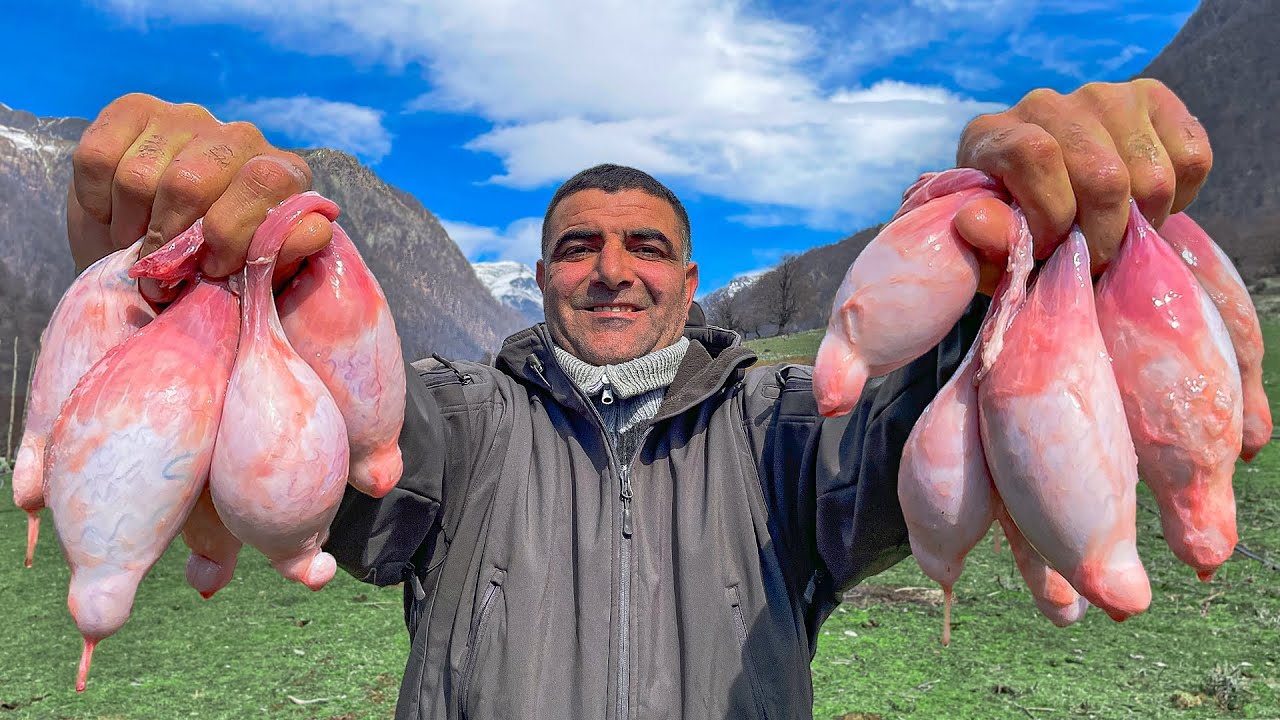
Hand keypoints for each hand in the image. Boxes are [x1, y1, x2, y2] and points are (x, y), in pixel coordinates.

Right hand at [68, 93, 332, 296]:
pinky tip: (115, 214)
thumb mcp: (257, 275)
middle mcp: (241, 136)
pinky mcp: (134, 110)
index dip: (230, 233)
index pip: (264, 181)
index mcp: (284, 174)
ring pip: (140, 177)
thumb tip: (314, 230)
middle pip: (190, 183)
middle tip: (162, 265)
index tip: (213, 269)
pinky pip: (99, 158)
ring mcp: (187, 117)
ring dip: (130, 227)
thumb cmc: (217, 270)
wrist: (156, 258)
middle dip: (168, 238)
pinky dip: (98, 202)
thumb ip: (285, 253)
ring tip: (139, 242)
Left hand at [952, 79, 1211, 283]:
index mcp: (992, 135)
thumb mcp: (988, 250)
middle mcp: (1043, 103)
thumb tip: (974, 221)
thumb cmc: (1013, 233)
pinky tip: (1147, 206)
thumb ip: (985, 238)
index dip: (1051, 214)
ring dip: (1143, 223)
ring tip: (1120, 234)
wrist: (1046, 204)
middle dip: (1105, 235)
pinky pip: (1191, 157)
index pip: (1035, 155)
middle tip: (1096, 257)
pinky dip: (1180, 197)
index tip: (1051, 248)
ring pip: (1152, 174)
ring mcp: (1102, 94)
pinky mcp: (1151, 98)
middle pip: (1103, 175)